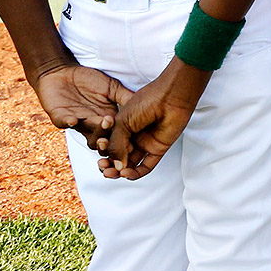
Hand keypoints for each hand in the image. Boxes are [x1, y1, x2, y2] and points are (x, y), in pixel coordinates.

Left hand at [34, 64, 129, 147]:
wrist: (62, 72)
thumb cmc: (88, 80)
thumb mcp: (112, 87)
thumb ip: (125, 96)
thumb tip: (146, 103)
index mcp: (107, 119)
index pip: (119, 134)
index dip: (126, 138)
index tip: (136, 134)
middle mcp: (93, 125)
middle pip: (105, 140)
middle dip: (112, 136)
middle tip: (121, 129)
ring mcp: (77, 123)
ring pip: (88, 135)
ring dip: (97, 130)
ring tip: (105, 121)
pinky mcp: (59, 116)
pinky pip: (63, 123)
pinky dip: (69, 122)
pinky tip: (74, 120)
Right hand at [100, 61, 206, 179]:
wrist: (170, 97)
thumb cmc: (147, 102)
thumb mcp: (123, 122)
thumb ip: (116, 145)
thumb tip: (115, 165)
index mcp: (123, 126)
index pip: (109, 144)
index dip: (102, 149)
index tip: (99, 146)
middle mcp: (134, 136)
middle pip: (118, 156)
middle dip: (109, 164)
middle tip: (103, 167)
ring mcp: (146, 143)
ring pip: (130, 164)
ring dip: (120, 172)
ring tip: (112, 173)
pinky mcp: (158, 149)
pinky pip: (146, 166)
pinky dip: (135, 173)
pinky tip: (126, 173)